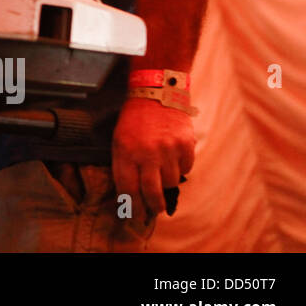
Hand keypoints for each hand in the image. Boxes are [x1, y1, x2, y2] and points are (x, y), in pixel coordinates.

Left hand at [112, 98, 194, 219]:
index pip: (128, 188)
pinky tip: (173, 157)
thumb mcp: (119, 139)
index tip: (134, 212)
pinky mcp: (186, 145)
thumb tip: (129, 193)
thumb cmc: (134, 120)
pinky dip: (180, 168)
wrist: (156, 93)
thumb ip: (123, 164)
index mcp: (126, 151)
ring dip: (167, 181)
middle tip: (156, 209)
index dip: (131, 204)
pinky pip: (185, 169)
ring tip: (162, 172)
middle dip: (154, 205)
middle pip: (152, 192)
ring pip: (171, 182)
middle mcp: (147, 153)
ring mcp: (168, 149)